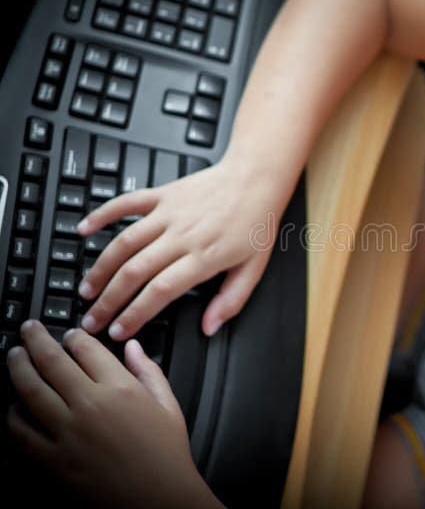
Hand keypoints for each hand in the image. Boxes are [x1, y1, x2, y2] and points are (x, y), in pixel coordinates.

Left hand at [6, 320, 224, 508]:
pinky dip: (13, 416)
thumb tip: (132, 347)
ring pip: (30, 390)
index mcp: (121, 389)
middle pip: (51, 361)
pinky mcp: (52, 461)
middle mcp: (91, 406)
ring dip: (17, 368)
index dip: (74, 336)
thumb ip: (149, 371)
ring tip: (13, 356)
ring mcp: (67, 433)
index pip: (87, 349)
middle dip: (35, 339)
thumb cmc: (167, 456)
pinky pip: (21, 432)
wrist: (158, 500)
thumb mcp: (168, 405)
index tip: (69, 334)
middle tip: (28, 330)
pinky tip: (14, 407)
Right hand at [76, 157, 283, 339]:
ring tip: (86, 289)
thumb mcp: (254, 268)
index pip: (160, 291)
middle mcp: (182, 235)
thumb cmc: (257, 222)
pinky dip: (102, 215)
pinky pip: (126, 203)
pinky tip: (84, 230)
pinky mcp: (163, 194)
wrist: (257, 178)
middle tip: (92, 319)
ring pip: (124, 242)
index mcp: (205, 256)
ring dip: (101, 268)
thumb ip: (231, 300)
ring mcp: (170, 213)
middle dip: (109, 300)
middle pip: (135, 271)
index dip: (135, 314)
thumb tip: (209, 327)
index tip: (118, 330)